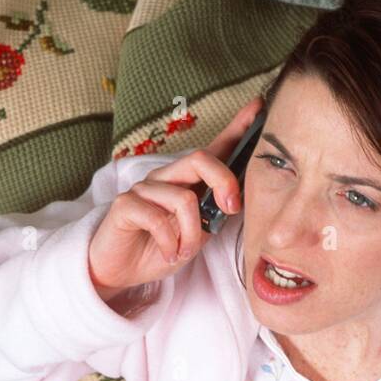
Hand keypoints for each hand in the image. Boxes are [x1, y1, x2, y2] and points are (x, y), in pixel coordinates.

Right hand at [88, 94, 264, 296]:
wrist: (121, 272)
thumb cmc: (159, 250)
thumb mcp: (196, 234)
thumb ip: (213, 214)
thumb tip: (237, 200)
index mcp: (184, 181)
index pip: (212, 150)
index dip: (235, 129)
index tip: (258, 108)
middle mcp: (163, 178)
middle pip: (199, 159)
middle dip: (224, 182)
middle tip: (230, 210)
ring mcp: (142, 189)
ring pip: (183, 199)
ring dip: (192, 234)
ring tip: (184, 252)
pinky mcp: (125, 206)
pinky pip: (158, 219)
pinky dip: (170, 243)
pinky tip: (168, 254)